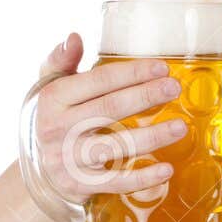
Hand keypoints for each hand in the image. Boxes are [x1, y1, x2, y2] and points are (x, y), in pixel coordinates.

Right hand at [31, 34, 189, 204]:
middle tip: (174, 88)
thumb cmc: (56, 120)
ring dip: (152, 136)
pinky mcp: (82, 185)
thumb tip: (75, 37)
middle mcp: (59, 128)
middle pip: (109, 109)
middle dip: (145, 96)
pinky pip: (117, 181)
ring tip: (180, 127)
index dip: (131, 73)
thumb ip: (62, 62)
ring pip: (116, 145)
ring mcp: (71, 158)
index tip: (161, 67)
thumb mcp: (51, 89)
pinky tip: (167, 170)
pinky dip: (143, 178)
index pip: (98, 81)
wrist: (40, 171)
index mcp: (54, 98)